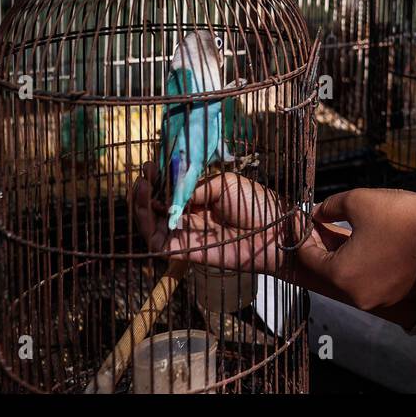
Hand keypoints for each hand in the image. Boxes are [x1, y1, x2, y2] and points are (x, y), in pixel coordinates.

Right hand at [129, 165, 310, 275]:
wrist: (275, 233)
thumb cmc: (257, 205)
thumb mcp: (224, 184)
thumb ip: (196, 187)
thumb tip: (171, 191)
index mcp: (201, 199)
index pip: (171, 189)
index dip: (159, 178)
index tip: (152, 164)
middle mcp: (191, 217)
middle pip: (157, 207)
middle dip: (146, 189)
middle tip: (143, 173)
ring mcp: (187, 235)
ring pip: (152, 224)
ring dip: (141, 206)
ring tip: (141, 186)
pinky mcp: (186, 252)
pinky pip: (158, 244)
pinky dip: (148, 226)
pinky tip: (148, 207)